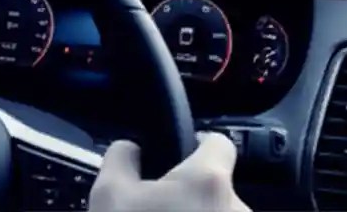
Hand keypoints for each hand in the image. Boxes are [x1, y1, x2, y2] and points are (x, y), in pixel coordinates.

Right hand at [89, 132, 250, 211]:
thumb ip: (120, 158)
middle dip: (189, 194)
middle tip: (157, 209)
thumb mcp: (108, 197)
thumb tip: (130, 150)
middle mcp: (238, 208)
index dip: (196, 144)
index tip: (178, 157)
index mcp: (208, 180)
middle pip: (214, 185)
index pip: (218, 141)